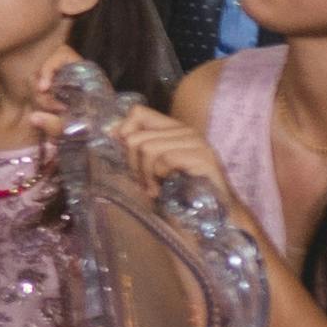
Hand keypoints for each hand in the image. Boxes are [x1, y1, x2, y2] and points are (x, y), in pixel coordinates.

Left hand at [110, 104, 224, 200]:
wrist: (214, 214)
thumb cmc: (180, 193)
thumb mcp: (153, 168)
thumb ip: (138, 149)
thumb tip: (111, 133)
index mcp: (174, 129)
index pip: (138, 112)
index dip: (123, 131)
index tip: (122, 152)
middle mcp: (187, 131)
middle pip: (136, 137)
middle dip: (133, 165)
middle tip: (142, 183)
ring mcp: (197, 143)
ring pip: (148, 148)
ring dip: (145, 174)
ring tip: (152, 189)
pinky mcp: (204, 158)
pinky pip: (167, 159)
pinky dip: (159, 178)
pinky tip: (163, 190)